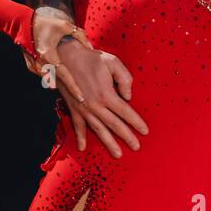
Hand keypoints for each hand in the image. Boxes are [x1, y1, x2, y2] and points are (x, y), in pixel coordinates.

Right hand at [24, 13, 147, 157]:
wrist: (66, 57)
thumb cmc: (92, 59)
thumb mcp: (113, 63)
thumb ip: (125, 79)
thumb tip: (128, 96)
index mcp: (107, 94)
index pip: (126, 112)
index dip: (136, 122)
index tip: (145, 131)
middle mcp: (96, 105)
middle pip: (115, 125)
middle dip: (127, 137)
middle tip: (136, 147)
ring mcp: (83, 109)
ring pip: (98, 129)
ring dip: (108, 143)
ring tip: (117, 154)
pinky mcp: (74, 108)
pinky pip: (77, 126)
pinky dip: (80, 137)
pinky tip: (83, 148)